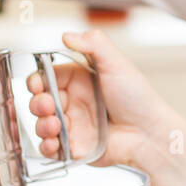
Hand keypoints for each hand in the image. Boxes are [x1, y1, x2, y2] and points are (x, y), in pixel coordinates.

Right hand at [27, 29, 178, 171]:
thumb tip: (67, 35)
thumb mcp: (116, 63)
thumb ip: (93, 44)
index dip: (37, 81)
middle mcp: (73, 103)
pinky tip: (53, 142)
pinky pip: (51, 149)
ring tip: (54, 125)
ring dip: (41, 126)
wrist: (149, 132)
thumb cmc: (137, 98)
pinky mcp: (75, 148)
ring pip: (41, 126)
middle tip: (47, 106)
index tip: (36, 85)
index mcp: (79, 82)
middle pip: (39, 102)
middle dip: (36, 104)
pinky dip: (46, 147)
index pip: (47, 78)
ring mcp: (73, 126)